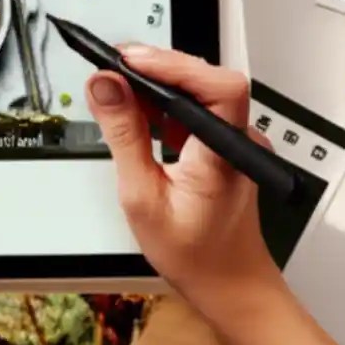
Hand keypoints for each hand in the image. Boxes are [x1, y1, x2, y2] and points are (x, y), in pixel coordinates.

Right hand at [85, 45, 282, 312]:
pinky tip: (138, 109)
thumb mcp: (143, 197)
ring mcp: (235, 141)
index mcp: (224, 154)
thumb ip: (124, 136)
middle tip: (110, 67)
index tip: (128, 61)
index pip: (218, 87)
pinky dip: (165, 102)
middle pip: (206, 80)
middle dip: (156, 67)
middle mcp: (239, 141)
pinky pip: (197, 109)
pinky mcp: (225, 144)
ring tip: (116, 85)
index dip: (174, 65)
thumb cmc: (194, 254)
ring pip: (200, 91)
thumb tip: (105, 87)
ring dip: (158, 82)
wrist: (228, 283)